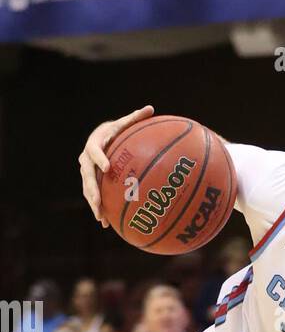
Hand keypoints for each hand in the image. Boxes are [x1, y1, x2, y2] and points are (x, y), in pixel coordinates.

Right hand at [78, 105, 153, 226]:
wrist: (99, 138)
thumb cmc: (115, 131)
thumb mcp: (123, 124)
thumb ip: (135, 118)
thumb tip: (151, 108)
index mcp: (94, 144)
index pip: (94, 151)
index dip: (99, 159)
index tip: (107, 167)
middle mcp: (86, 159)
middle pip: (87, 175)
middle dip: (92, 188)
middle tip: (98, 199)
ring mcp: (86, 172)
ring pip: (87, 189)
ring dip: (92, 203)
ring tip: (100, 216)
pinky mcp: (90, 182)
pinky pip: (92, 196)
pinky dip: (98, 208)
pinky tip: (105, 223)